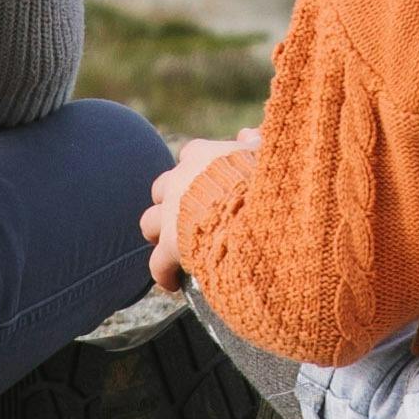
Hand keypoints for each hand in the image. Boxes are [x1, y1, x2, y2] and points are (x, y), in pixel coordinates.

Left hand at [141, 136, 255, 289]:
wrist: (260, 214)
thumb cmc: (269, 182)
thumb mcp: (267, 153)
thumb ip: (256, 142)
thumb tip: (247, 134)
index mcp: (204, 156)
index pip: (191, 155)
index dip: (198, 172)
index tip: (208, 185)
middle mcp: (181, 180)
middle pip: (162, 188)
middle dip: (170, 202)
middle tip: (185, 217)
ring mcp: (172, 213)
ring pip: (149, 223)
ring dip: (160, 234)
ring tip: (173, 248)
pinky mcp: (171, 245)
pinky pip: (157, 264)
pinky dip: (163, 273)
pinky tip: (172, 283)